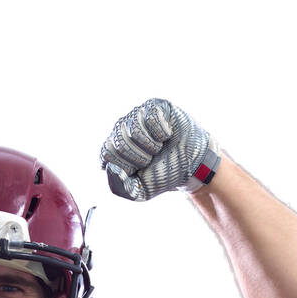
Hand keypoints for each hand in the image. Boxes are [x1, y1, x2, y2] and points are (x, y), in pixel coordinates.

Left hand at [99, 98, 219, 200]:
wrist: (190, 165)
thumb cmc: (162, 175)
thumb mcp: (139, 191)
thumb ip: (119, 187)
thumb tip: (110, 168)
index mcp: (113, 150)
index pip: (106, 154)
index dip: (126, 165)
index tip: (139, 169)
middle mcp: (120, 131)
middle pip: (119, 142)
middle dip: (140, 157)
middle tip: (152, 159)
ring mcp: (135, 116)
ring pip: (134, 129)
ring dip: (152, 146)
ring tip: (159, 147)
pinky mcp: (153, 106)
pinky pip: (150, 117)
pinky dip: (161, 132)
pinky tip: (166, 135)